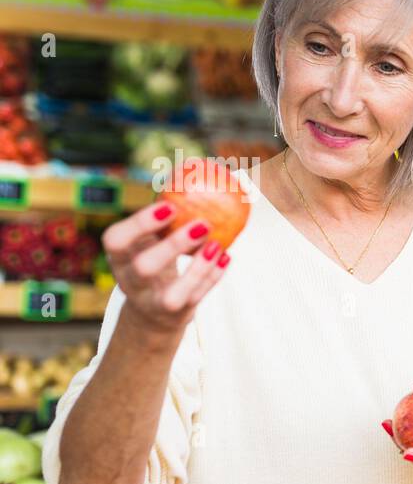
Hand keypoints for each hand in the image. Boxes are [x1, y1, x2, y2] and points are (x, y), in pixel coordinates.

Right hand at [101, 202, 228, 336]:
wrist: (153, 312)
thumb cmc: (153, 260)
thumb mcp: (148, 241)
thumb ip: (163, 217)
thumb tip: (193, 168)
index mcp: (118, 257)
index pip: (116, 240)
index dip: (140, 224)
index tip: (170, 207)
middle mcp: (130, 281)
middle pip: (143, 267)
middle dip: (173, 246)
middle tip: (202, 224)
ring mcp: (152, 303)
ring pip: (172, 294)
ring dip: (198, 269)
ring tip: (217, 245)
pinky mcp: (175, 316)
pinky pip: (197, 299)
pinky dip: (212, 278)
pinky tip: (226, 257)